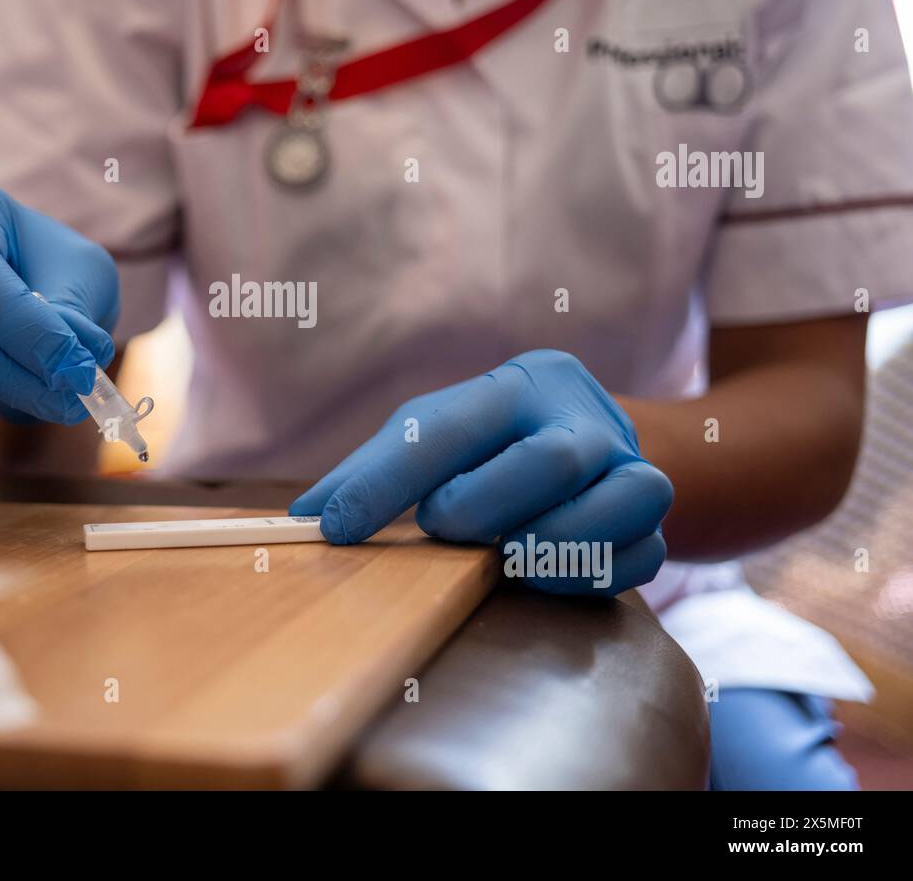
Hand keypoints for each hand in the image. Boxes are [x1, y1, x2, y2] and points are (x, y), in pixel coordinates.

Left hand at [290, 350, 670, 595]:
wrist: (595, 438)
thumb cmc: (495, 437)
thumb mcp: (435, 430)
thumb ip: (374, 470)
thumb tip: (303, 517)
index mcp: (521, 384)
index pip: (449, 427)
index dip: (385, 480)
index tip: (335, 528)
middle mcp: (584, 418)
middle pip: (547, 462)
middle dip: (480, 506)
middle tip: (440, 525)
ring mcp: (631, 467)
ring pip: (617, 502)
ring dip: (545, 543)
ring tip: (501, 553)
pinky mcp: (656, 522)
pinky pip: (640, 557)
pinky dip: (584, 575)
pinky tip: (541, 572)